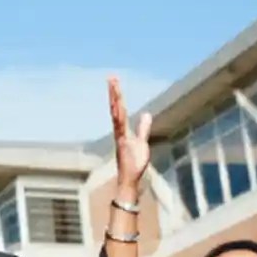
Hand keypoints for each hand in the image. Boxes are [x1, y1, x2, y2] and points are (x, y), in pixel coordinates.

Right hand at [109, 77, 150, 195]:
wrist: (129, 179)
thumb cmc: (134, 164)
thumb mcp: (142, 142)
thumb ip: (143, 128)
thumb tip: (145, 114)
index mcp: (122, 130)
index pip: (119, 109)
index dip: (117, 96)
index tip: (114, 82)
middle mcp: (119, 131)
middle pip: (115, 108)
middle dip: (114, 93)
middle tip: (111, 77)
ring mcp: (120, 136)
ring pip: (117, 114)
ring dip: (115, 100)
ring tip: (113, 85)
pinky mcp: (123, 142)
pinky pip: (120, 126)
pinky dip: (119, 116)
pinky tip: (119, 105)